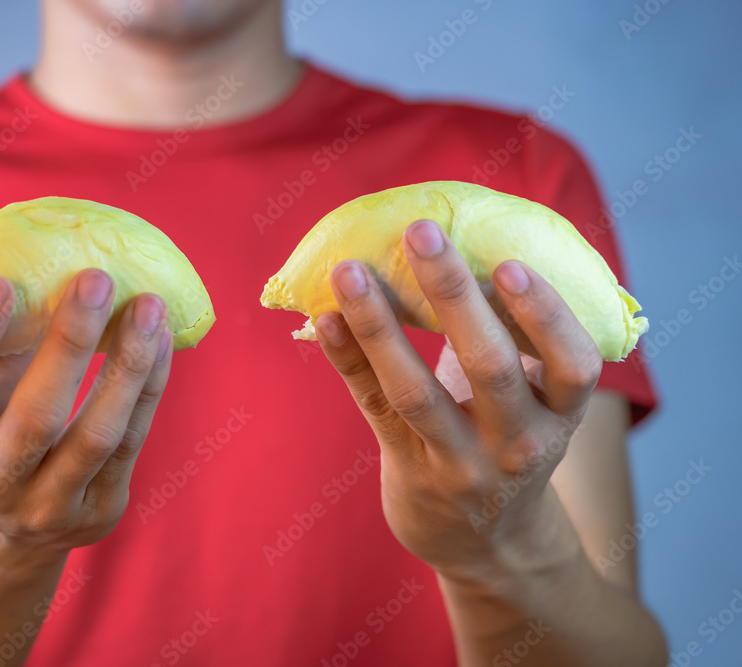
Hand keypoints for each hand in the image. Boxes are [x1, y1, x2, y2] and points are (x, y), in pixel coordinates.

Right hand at [0, 209, 172, 563]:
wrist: (6, 532)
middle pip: (34, 416)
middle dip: (70, 343)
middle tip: (97, 278)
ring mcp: (48, 505)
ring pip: (97, 434)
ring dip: (128, 365)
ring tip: (150, 305)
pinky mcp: (98, 511)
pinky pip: (133, 442)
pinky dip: (148, 388)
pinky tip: (161, 342)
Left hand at [314, 219, 601, 583]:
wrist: (487, 545)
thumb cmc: (508, 442)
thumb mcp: (534, 405)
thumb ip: (515, 344)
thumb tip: (465, 247)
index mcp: (559, 416)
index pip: (573, 366)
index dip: (545, 315)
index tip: (509, 263)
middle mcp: (516, 444)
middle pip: (489, 367)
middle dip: (453, 294)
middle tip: (422, 231)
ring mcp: (459, 462)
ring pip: (416, 391)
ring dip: (379, 325)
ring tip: (349, 271)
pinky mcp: (409, 467)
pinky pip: (374, 405)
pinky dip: (348, 358)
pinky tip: (325, 319)